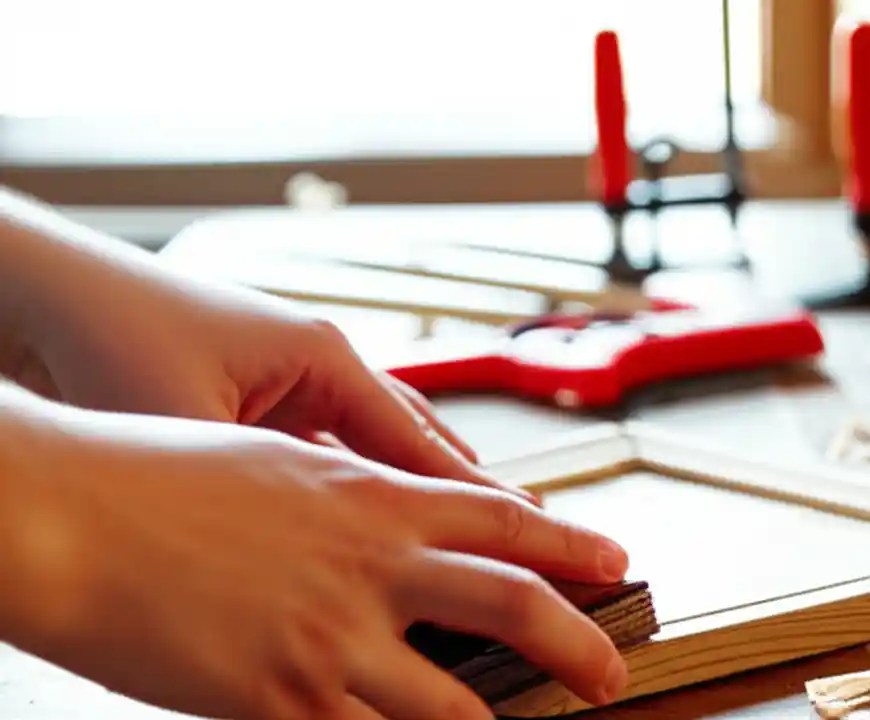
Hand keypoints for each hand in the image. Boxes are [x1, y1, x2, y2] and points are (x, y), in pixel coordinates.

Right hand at [10, 406, 628, 719]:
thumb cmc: (165, 477)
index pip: (508, 521)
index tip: (618, 564)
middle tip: (613, 672)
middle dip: (581, 646)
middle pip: (516, 607)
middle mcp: (371, 568)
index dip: (575, 544)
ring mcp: (330, 642)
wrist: (73, 516)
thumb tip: (407, 527)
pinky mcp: (279, 703)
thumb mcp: (287, 466)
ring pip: (455, 706)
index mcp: (375, 498)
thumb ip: (359, 500)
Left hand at [21, 236, 533, 502]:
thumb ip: (258, 494)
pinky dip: (354, 492)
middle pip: (415, 439)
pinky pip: (326, 457)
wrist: (39, 294)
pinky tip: (361, 530)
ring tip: (459, 537)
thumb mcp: (189, 429)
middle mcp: (317, 365)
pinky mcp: (254, 404)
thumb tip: (307, 568)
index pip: (420, 441)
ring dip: (411, 493)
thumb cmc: (108, 335)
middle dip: (463, 492)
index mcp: (322, 356)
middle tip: (519, 537)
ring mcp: (287, 384)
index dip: (476, 495)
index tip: (531, 530)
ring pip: (374, 449)